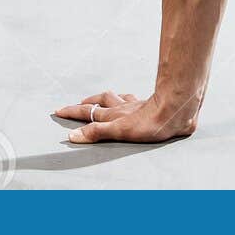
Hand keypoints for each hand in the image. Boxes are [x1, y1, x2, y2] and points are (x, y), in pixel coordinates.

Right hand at [53, 88, 197, 144]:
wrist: (177, 109)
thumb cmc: (151, 123)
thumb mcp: (120, 131)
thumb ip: (97, 133)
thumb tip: (73, 135)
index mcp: (113, 115)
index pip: (87, 113)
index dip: (72, 112)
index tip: (58, 110)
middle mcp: (122, 108)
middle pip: (99, 102)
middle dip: (86, 104)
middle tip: (76, 105)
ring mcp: (135, 105)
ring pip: (115, 98)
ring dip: (104, 98)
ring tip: (99, 99)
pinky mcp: (149, 105)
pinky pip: (132, 99)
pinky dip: (126, 99)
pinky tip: (130, 99)